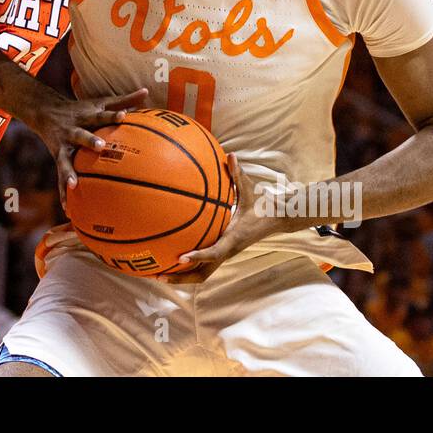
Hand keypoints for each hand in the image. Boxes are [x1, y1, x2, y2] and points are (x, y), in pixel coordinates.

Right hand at [26, 88, 149, 205]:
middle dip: (90, 141)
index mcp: (87, 117)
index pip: (102, 115)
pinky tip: (67, 208)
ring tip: (74, 185)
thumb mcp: (100, 102)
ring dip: (69, 171)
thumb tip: (146, 90)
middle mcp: (74, 131)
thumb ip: (123, 99)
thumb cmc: (81, 109)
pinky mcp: (58, 158)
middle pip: (82, 136)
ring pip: (65, 160)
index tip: (124, 116)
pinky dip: (63, 192)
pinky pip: (60, 177)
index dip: (113, 115)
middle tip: (101, 146)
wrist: (45, 112)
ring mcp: (64, 146)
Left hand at [162, 161, 274, 283]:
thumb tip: (231, 155)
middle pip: (202, 275)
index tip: (180, 257)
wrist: (276, 219)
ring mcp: (223, 255)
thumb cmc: (260, 204)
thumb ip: (238, 174)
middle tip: (158, 275)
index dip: (198, 256)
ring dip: (180, 276)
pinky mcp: (221, 253)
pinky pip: (202, 265)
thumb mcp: (250, 189)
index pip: (214, 252)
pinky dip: (187, 265)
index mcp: (233, 239)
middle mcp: (226, 251)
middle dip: (181, 278)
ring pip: (201, 274)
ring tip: (156, 273)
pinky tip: (169, 258)